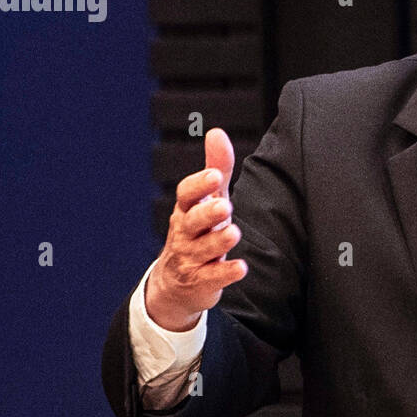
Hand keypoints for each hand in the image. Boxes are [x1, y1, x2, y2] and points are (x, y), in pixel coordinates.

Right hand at [146, 128, 247, 331]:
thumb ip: (215, 167)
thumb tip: (216, 132)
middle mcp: (185, 234)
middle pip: (192, 222)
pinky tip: (241, 267)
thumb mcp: (207, 200)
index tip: (215, 175)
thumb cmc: (198, 233)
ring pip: (202, 250)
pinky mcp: (201, 282)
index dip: (198, 185)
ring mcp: (191, 259)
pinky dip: (225, 273)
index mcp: (186, 211)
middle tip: (224, 205)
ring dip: (218, 242)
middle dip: (207, 213)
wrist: (176, 283)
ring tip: (234, 233)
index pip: (186, 195)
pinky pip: (212, 278)